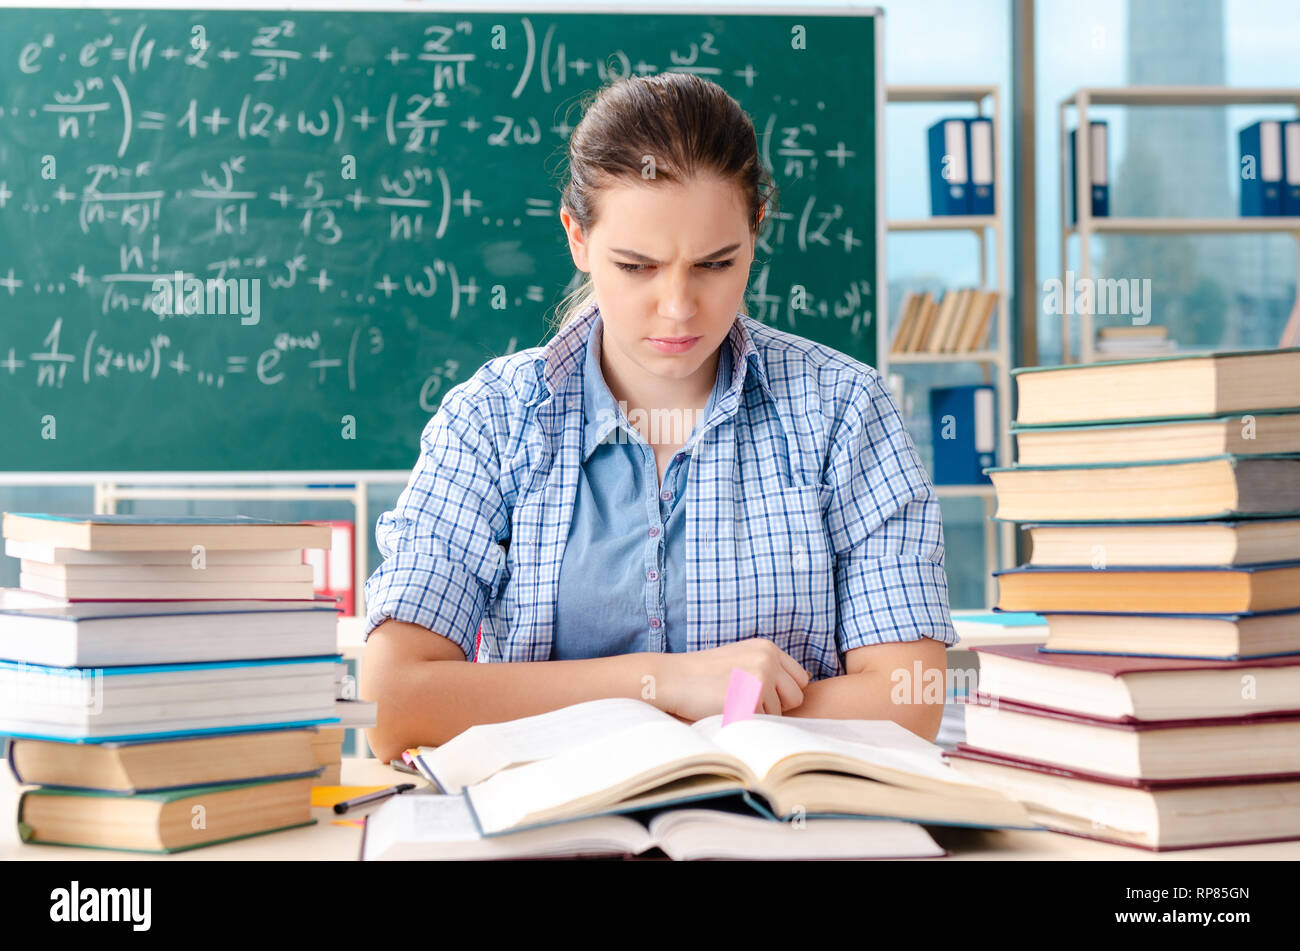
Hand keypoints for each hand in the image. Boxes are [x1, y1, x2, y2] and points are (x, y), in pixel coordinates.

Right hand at [657, 638, 810, 721]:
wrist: (671, 679)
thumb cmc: (703, 674)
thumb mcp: (740, 659)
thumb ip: (768, 667)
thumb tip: (801, 687)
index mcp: (767, 648)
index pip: (800, 680)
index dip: (782, 692)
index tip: (759, 693)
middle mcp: (768, 659)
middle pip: (795, 698)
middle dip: (775, 705)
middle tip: (743, 699)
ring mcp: (760, 678)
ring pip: (779, 714)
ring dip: (758, 715)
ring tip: (730, 701)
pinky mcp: (749, 698)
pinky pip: (761, 724)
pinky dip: (745, 722)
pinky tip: (725, 709)